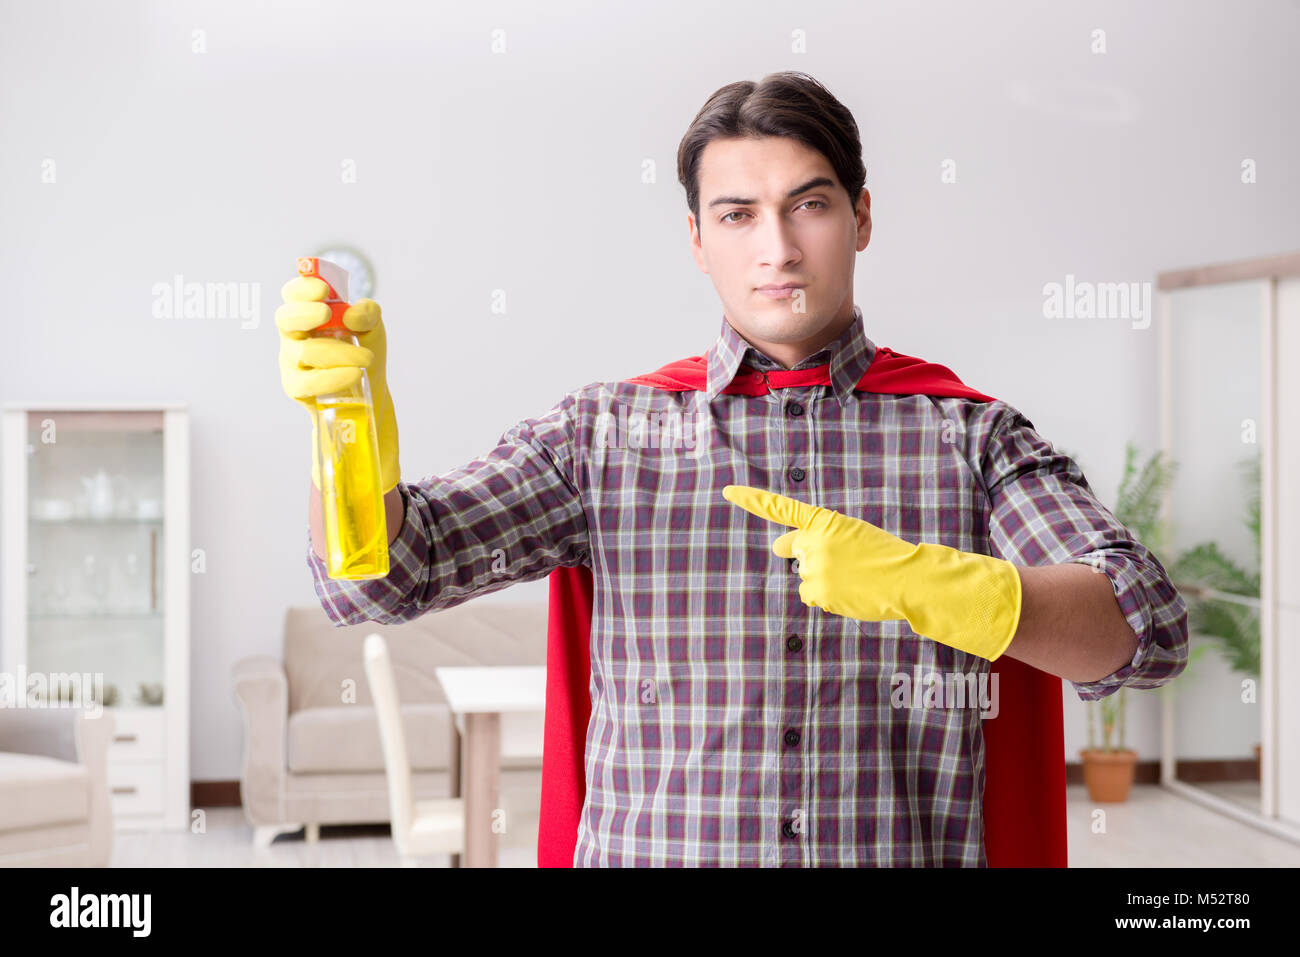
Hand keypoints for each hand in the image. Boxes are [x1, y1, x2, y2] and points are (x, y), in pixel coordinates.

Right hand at [276, 275, 400, 492]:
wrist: (370, 389)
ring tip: (366, 358)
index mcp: (307, 312)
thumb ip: (368, 314)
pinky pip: (308, 382)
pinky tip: (355, 373)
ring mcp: (291, 361)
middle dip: (305, 313)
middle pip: (284, 319)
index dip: (302, 289)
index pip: (293, 294)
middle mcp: (293, 334)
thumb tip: (351, 316)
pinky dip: (333, 377)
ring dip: (339, 352)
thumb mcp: (373, 327)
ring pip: (305, 352)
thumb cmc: (363, 349)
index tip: (323, 289)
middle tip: (327, 313)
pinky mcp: (296, 386)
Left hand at [722, 485, 1021, 660]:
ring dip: (823, 579)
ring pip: (805, 577)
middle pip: (789, 549)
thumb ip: (816, 537)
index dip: (751, 499)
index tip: (727, 491)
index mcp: (824, 520)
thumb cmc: (884, 554)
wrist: (909, 579)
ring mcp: (811, 569)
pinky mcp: (815, 593)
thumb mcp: (851, 533)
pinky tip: (851, 593)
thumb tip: (782, 550)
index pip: (780, 507)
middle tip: (832, 559)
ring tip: (855, 578)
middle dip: (796, 552)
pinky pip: (813, 596)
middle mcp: (811, 542)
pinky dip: (828, 597)